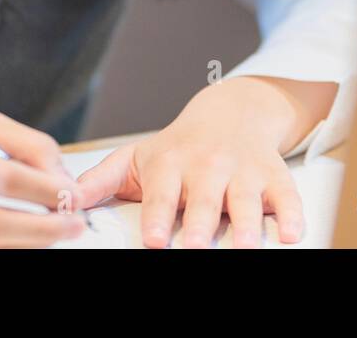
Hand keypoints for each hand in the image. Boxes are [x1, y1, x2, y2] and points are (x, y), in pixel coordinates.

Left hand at [72, 77, 326, 247]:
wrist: (230, 110)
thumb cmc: (178, 146)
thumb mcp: (136, 157)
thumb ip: (99, 181)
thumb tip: (64, 201)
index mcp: (170, 163)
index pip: (161, 193)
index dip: (157, 216)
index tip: (152, 239)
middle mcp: (207, 165)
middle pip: (205, 199)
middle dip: (201, 223)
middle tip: (194, 246)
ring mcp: (243, 169)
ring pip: (246, 198)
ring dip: (247, 223)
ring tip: (246, 245)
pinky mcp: (273, 174)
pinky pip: (286, 193)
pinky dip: (292, 213)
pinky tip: (291, 232)